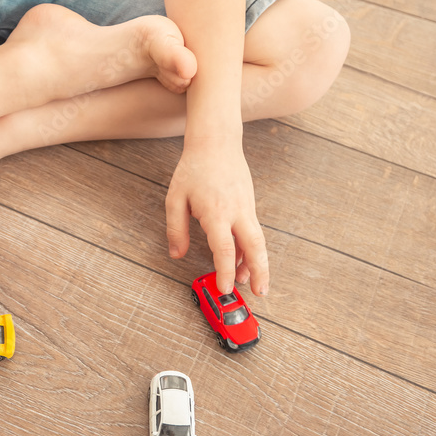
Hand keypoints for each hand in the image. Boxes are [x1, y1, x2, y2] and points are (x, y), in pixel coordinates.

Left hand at [165, 137, 269, 296]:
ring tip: (249, 282)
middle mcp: (237, 212)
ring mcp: (246, 208)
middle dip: (260, 272)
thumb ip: (176, 229)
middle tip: (260, 293)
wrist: (216, 142)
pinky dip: (249, 249)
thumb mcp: (175, 198)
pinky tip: (242, 260)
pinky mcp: (249, 206)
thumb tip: (176, 254)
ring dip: (256, 263)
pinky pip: (252, 232)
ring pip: (258, 241)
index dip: (225, 271)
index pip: (225, 248)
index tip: (224, 287)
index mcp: (216, 213)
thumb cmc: (194, 168)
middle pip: (255, 247)